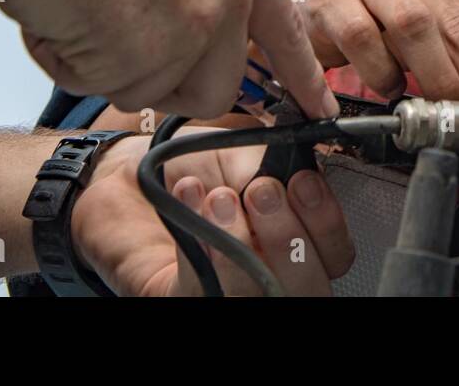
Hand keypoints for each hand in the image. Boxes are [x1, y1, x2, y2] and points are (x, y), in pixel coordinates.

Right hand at [0, 0, 337, 121]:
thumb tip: (194, 23)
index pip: (286, 28)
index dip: (302, 76)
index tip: (319, 110)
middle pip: (216, 89)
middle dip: (164, 82)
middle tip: (114, 39)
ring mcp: (193, 29)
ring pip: (151, 93)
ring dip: (106, 66)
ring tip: (79, 1)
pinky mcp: (146, 59)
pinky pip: (100, 87)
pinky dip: (67, 61)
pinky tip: (56, 7)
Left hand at [73, 119, 353, 295]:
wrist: (124, 178)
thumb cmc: (191, 168)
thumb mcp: (246, 155)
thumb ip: (282, 164)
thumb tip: (312, 161)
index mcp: (295, 241)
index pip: (334, 254)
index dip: (326, 222)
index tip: (302, 181)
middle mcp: (269, 276)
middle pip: (308, 287)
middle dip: (288, 235)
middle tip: (259, 191)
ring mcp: (229, 295)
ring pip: (259, 295)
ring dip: (241, 241)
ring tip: (218, 196)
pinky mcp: (184, 301)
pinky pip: (205, 289)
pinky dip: (201, 242)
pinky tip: (190, 197)